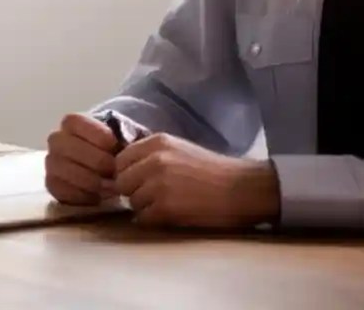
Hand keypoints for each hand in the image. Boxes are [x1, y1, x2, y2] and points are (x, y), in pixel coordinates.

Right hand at [45, 113, 118, 205]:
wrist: (104, 162)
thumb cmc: (115, 146)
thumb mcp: (123, 134)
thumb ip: (124, 135)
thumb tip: (126, 144)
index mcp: (72, 122)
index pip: (75, 122)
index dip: (97, 134)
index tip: (115, 145)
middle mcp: (56, 139)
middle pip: (71, 147)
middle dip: (97, 161)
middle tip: (115, 171)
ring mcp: (51, 162)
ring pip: (64, 170)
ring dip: (91, 181)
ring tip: (110, 187)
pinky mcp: (51, 183)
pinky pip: (61, 190)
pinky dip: (82, 195)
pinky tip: (97, 196)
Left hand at [114, 133, 279, 228]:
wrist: (243, 189)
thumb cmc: (213, 171)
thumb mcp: (178, 149)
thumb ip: (151, 155)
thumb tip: (122, 170)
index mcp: (156, 142)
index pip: (120, 160)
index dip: (127, 174)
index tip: (138, 183)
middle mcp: (154, 159)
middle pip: (121, 182)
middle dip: (132, 192)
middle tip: (151, 198)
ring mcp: (158, 183)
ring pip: (131, 202)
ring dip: (144, 208)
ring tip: (166, 207)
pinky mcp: (166, 207)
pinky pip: (143, 218)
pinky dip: (153, 221)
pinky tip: (170, 217)